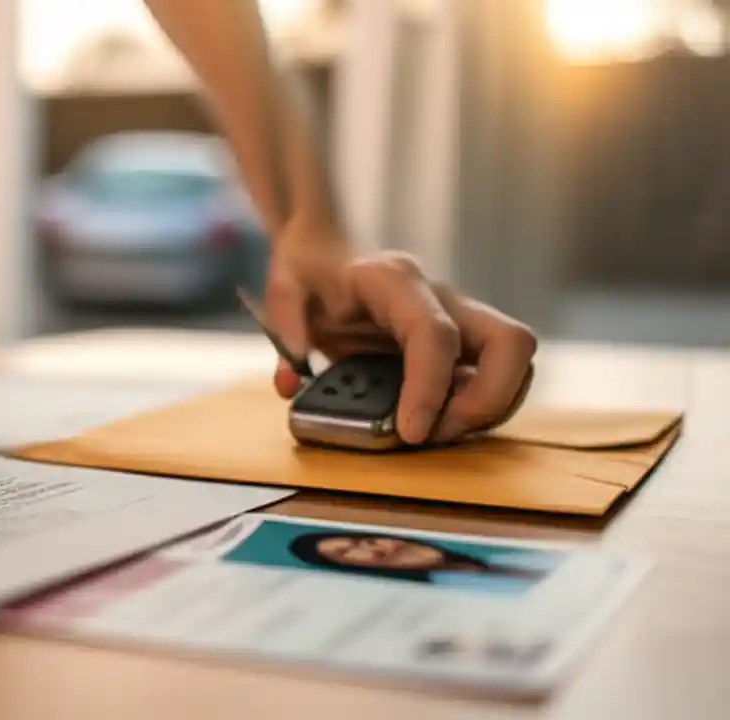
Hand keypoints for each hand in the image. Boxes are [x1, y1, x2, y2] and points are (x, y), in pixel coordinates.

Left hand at [264, 225, 536, 444]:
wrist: (329, 248)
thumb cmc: (311, 269)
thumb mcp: (284, 285)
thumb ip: (285, 321)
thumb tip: (295, 374)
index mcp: (395, 280)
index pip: (434, 334)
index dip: (429, 387)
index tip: (411, 432)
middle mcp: (441, 295)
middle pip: (510, 343)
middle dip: (487, 401)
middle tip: (437, 433)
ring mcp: (459, 316)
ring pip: (515, 362)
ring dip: (488, 409)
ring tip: (435, 433)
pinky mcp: (463, 340)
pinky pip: (496, 375)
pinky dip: (480, 407)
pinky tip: (439, 423)